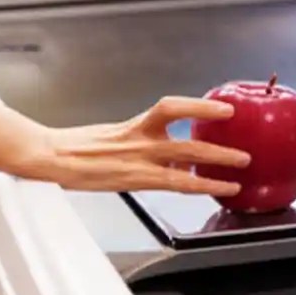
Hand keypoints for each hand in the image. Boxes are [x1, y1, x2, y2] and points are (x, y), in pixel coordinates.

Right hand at [19, 97, 250, 194]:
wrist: (51, 157)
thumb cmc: (80, 147)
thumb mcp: (116, 133)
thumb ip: (144, 138)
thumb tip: (171, 146)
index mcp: (137, 125)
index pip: (173, 107)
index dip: (201, 106)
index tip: (226, 109)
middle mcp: (141, 141)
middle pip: (188, 141)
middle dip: (219, 147)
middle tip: (243, 150)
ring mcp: (139, 162)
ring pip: (185, 164)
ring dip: (216, 168)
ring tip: (239, 171)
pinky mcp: (134, 180)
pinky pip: (174, 185)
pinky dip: (196, 186)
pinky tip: (214, 188)